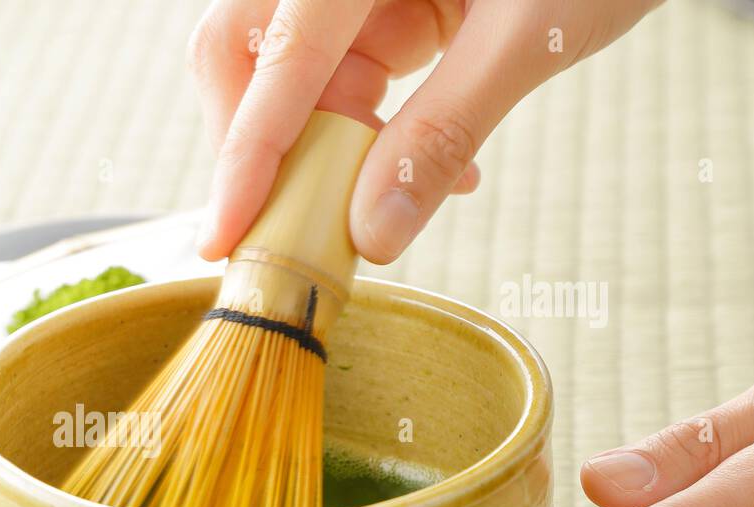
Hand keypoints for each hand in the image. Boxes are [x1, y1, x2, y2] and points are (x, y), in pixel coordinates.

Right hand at [187, 0, 660, 263]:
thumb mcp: (528, 37)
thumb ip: (444, 131)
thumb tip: (371, 235)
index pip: (278, 56)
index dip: (246, 154)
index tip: (225, 237)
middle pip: (250, 57)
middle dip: (266, 150)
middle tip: (291, 227)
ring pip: (294, 83)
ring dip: (327, 157)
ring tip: (379, 206)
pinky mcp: (384, 9)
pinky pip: (344, 83)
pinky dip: (368, 141)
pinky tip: (425, 168)